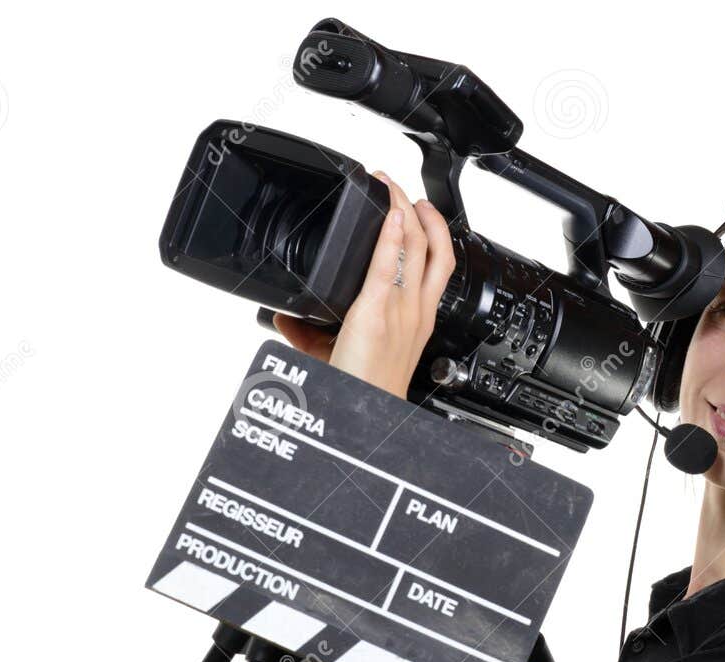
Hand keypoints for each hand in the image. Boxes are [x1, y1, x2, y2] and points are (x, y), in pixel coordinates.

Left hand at [271, 171, 455, 398]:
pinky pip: (388, 265)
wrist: (364, 411)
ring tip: (390, 187)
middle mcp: (415, 310)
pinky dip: (390, 234)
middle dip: (419, 209)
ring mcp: (400, 310)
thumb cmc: (362, 388)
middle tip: (400, 188)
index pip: (439, 265)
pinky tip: (387, 212)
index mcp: (417, 318)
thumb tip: (285, 318)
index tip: (417, 210)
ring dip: (403, 210)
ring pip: (416, 247)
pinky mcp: (376, 312)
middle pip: (432, 247)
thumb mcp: (339, 355)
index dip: (434, 231)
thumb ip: (312, 334)